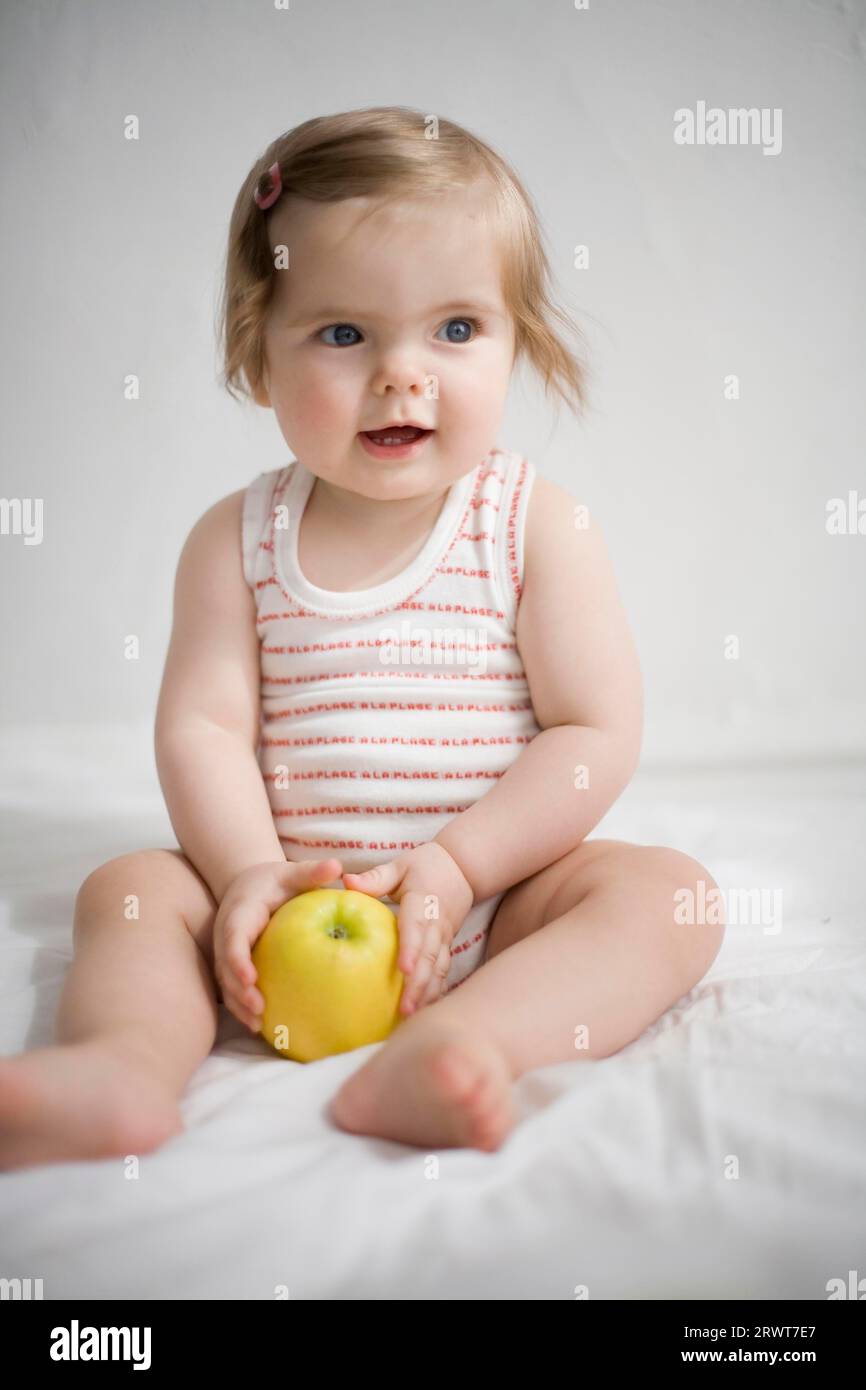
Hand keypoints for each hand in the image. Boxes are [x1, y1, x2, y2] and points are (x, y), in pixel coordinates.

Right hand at [213, 857, 342, 1031]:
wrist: (247, 885)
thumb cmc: (275, 881)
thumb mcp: (291, 873)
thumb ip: (312, 871)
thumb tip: (338, 866)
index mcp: (240, 912)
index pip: (234, 937)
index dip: (238, 958)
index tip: (252, 977)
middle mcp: (226, 934)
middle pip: (226, 966)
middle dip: (239, 990)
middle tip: (259, 1010)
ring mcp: (225, 952)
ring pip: (226, 983)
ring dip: (239, 1005)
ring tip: (259, 1026)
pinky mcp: (231, 966)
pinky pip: (232, 989)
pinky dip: (242, 1007)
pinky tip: (261, 1026)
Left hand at [342, 842, 473, 1016]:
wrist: (463, 867)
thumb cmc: (426, 866)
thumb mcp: (400, 866)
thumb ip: (375, 877)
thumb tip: (346, 882)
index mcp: (423, 902)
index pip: (416, 927)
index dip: (411, 948)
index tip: (403, 969)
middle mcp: (437, 923)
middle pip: (430, 957)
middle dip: (418, 984)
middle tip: (405, 1009)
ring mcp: (445, 937)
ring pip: (439, 969)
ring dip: (428, 993)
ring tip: (413, 1016)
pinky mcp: (448, 946)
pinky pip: (444, 972)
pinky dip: (437, 991)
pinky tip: (426, 1011)